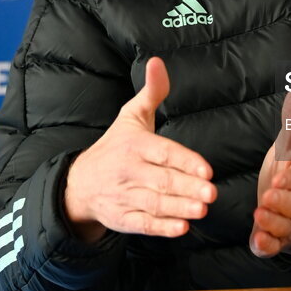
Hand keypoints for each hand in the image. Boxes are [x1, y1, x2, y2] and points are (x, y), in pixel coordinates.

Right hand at [64, 57, 215, 242]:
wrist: (78, 183)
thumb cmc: (115, 146)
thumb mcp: (131, 116)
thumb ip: (151, 92)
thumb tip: (157, 62)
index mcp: (134, 145)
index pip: (163, 153)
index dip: (185, 162)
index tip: (207, 170)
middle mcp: (128, 171)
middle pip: (161, 181)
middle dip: (187, 188)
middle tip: (211, 193)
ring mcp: (124, 197)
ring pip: (154, 204)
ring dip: (179, 208)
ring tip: (202, 209)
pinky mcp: (121, 219)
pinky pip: (142, 225)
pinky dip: (162, 228)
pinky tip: (181, 228)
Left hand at [249, 91, 290, 257]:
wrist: (280, 202)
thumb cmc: (284, 170)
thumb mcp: (287, 147)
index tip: (280, 176)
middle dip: (282, 202)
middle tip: (268, 196)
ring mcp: (289, 225)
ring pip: (286, 227)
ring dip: (273, 222)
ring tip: (259, 214)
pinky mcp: (276, 241)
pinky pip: (274, 246)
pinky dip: (268, 245)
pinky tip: (257, 240)